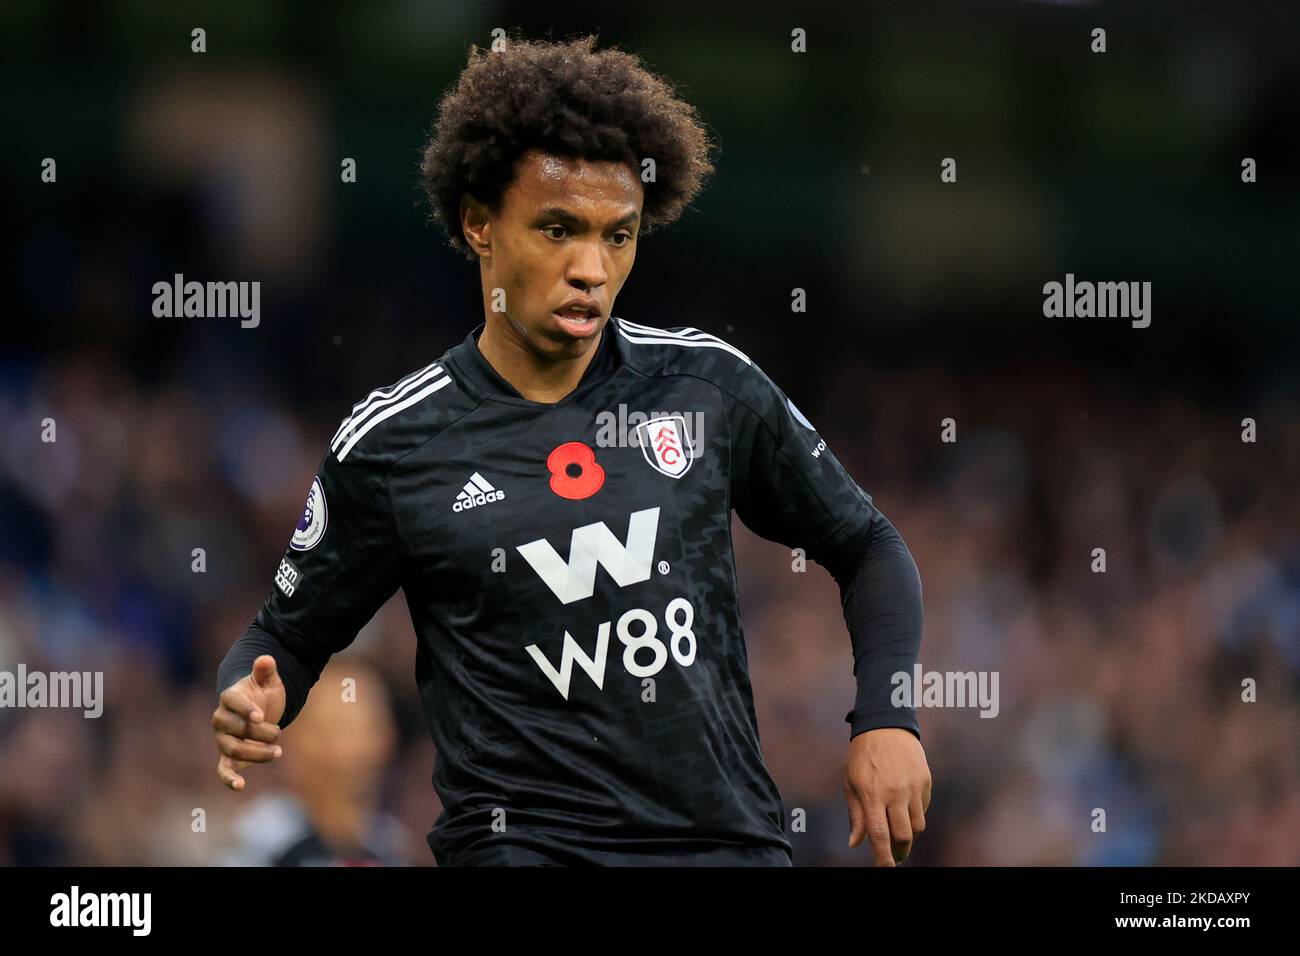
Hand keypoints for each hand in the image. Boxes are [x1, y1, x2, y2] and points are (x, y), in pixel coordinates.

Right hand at [213, 655, 285, 791]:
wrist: (259, 710)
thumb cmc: (262, 693)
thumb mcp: (268, 680)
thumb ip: (265, 670)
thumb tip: (266, 659)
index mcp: (230, 697)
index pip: (232, 702)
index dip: (245, 709)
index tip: (261, 716)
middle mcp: (222, 719)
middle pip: (236, 730)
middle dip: (260, 733)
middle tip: (279, 733)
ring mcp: (223, 739)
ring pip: (234, 750)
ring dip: (257, 753)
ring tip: (278, 751)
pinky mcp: (228, 757)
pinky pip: (223, 769)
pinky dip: (229, 779)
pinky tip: (240, 786)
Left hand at [843, 727, 931, 865]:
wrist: (885, 726)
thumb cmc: (862, 756)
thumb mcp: (851, 783)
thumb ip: (855, 815)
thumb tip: (855, 843)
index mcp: (872, 794)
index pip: (879, 835)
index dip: (883, 857)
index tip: (885, 869)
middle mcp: (894, 793)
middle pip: (903, 836)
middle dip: (899, 852)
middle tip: (894, 855)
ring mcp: (912, 787)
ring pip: (917, 826)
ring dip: (909, 835)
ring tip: (899, 830)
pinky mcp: (924, 782)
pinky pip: (923, 809)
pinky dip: (915, 815)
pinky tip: (905, 807)